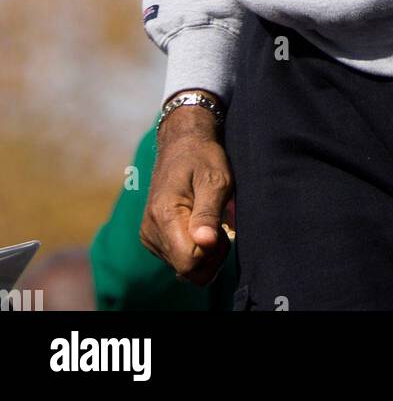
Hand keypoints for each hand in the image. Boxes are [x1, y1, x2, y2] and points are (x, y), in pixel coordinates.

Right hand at [140, 98, 233, 285]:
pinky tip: (199, 226)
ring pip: (183, 268)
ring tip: (210, 222)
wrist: (181, 143)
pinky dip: (193, 249)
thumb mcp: (215, 179)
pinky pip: (177, 259)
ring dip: (203, 253)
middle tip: (220, 227)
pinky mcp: (152, 238)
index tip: (222, 229)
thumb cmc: (203, 158)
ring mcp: (149, 236)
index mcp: (164, 215)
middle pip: (187, 270)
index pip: (189, 262)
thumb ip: (209, 213)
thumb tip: (204, 244)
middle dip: (210, 256)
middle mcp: (150, 230)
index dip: (212, 252)